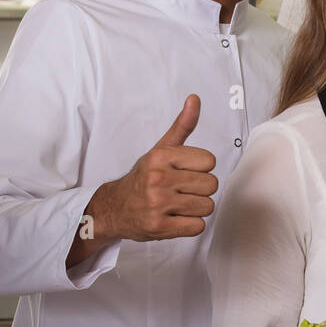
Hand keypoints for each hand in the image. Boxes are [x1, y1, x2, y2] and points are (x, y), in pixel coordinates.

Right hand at [68, 95, 217, 266]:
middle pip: (211, 185)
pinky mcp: (158, 227)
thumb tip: (194, 98)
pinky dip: (190, 225)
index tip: (184, 172)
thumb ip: (182, 125)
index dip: (201, 169)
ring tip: (176, 205)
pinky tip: (174, 218)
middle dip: (200, 190)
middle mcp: (157, 179)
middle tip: (180, 191)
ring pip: (207, 206)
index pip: (210, 161)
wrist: (114, 208)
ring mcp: (157, 204)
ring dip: (196, 208)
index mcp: (160, 157)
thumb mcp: (161, 149)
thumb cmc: (143, 177)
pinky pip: (198, 226)